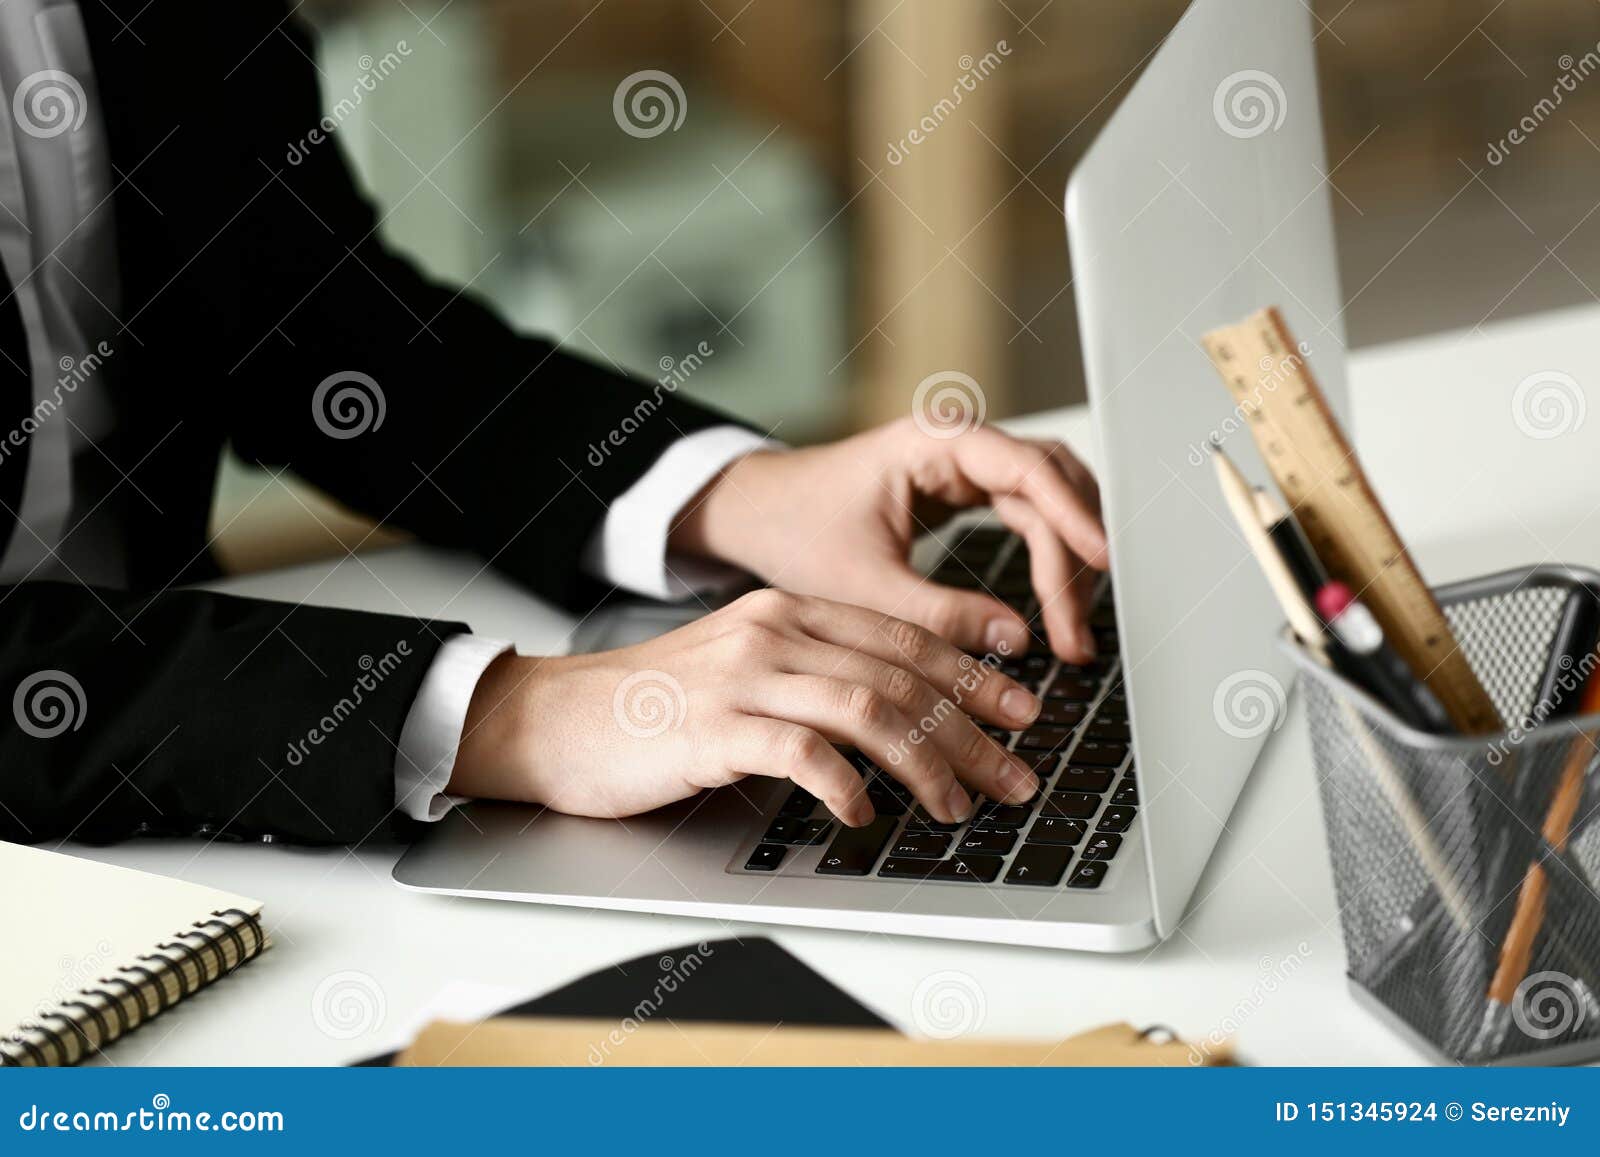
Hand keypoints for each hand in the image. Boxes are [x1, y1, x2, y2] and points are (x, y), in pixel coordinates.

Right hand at [448, 589, 1045, 824]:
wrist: (554, 718)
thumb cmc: (653, 708)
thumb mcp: (744, 673)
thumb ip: (815, 681)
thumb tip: (902, 723)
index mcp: (790, 612)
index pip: (904, 636)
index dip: (973, 674)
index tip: (1022, 713)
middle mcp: (775, 632)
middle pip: (902, 673)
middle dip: (972, 727)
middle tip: (1016, 772)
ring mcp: (743, 675)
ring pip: (868, 707)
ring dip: (928, 761)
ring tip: (960, 804)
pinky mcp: (711, 726)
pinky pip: (800, 749)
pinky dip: (845, 783)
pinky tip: (866, 814)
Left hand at [669, 419, 1107, 662]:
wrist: (760, 513)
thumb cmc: (797, 530)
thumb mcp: (863, 585)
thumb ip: (938, 614)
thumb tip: (1017, 640)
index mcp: (934, 440)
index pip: (1029, 469)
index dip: (1074, 517)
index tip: (1103, 562)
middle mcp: (961, 441)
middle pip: (1053, 486)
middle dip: (1074, 558)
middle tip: (1078, 632)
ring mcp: (968, 462)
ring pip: (1050, 502)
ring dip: (1068, 562)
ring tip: (1073, 633)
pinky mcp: (969, 488)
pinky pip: (1030, 515)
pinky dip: (1048, 560)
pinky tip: (1056, 607)